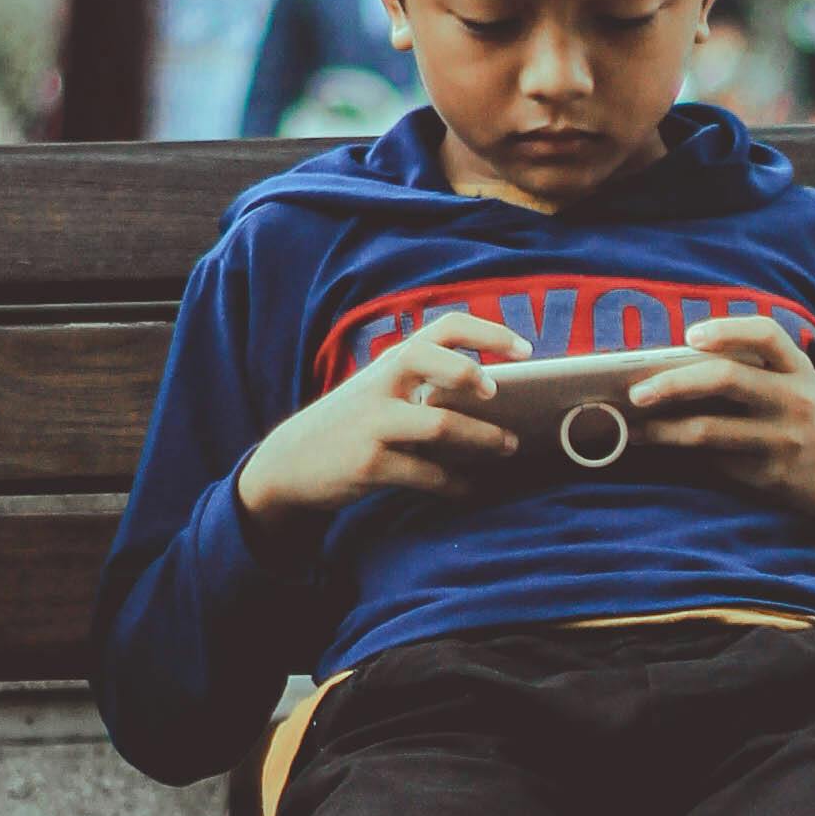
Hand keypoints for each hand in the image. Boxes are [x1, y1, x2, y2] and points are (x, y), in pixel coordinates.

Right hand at [235, 311, 524, 527]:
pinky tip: (469, 488)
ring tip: (508, 446)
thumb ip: (424, 383)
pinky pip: (426, 474)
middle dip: (469, 373)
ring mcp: (374, 425)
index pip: (444, 328)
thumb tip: (492, 394)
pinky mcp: (370, 465)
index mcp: (392, 362)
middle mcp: (382, 385)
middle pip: (430, 361)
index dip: (489, 333)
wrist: (289, 463)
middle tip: (498, 394)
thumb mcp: (380, 390)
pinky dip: (455, 484)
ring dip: (482, 438)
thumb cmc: (351, 424)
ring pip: (439, 425)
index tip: (525, 349)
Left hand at [626, 316, 814, 591]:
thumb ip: (758, 375)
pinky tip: (664, 452)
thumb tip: (677, 370)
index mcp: (800, 371)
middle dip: (673, 383)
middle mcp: (795, 400)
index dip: (726, 329)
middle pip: (726, 379)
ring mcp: (782, 440)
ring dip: (663, 429)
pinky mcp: (771, 477)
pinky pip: (716, 463)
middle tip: (636, 392)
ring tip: (635, 430)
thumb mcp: (803, 390)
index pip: (766, 334)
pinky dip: (684, 456)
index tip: (691, 336)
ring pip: (709, 429)